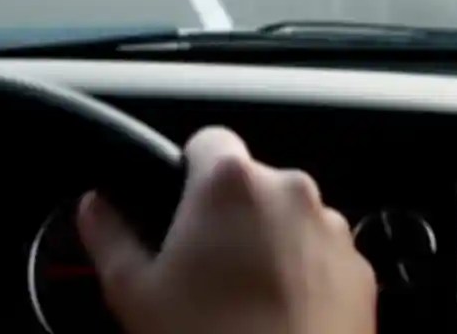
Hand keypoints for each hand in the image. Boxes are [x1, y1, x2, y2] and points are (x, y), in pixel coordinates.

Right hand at [77, 126, 375, 333]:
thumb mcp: (135, 292)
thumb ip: (109, 235)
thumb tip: (95, 207)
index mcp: (230, 183)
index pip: (207, 141)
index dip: (188, 173)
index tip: (179, 210)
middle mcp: (290, 191)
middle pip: (250, 184)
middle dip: (228, 216)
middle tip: (202, 269)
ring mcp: (333, 229)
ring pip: (289, 219)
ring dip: (268, 243)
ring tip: (242, 300)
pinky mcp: (361, 269)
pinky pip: (323, 255)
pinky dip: (304, 274)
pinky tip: (279, 316)